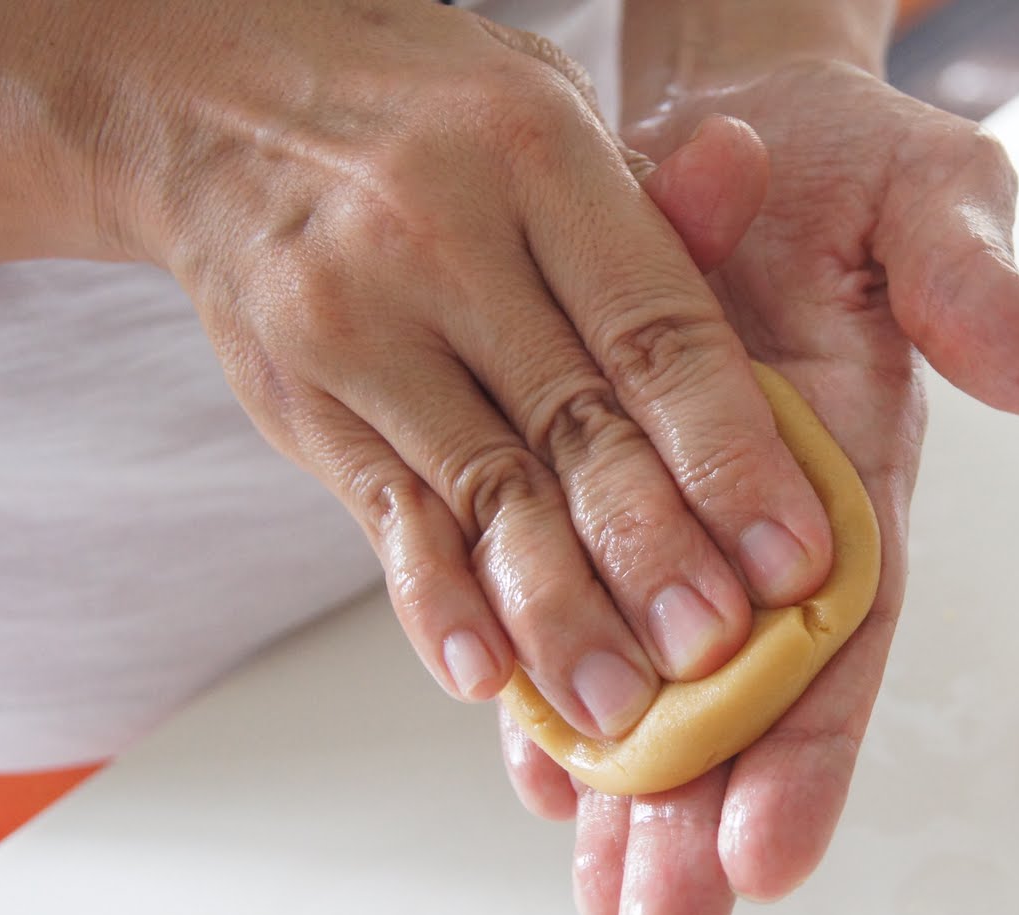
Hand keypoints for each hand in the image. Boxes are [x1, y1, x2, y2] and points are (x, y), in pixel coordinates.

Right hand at [74, 1, 841, 738]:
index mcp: (536, 159)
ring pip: (482, 492)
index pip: (656, 329)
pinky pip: (385, 514)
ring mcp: (360, 329)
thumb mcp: (552, 112)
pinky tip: (485, 676)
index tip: (793, 558)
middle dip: (652, 554)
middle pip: (573, 426)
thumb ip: (655, 190)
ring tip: (617, 709)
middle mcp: (441, 244)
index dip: (731, 455)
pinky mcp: (307, 403)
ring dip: (555, 611)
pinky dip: (438, 600)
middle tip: (713, 653)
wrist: (225, 100)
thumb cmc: (431, 118)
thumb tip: (746, 169)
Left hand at [502, 61, 1018, 914]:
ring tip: (606, 913)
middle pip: (744, 701)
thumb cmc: (847, 169)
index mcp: (853, 479)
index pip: (843, 636)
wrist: (741, 131)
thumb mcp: (930, 202)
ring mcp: (687, 523)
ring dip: (630, 806)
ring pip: (659, 685)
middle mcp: (769, 529)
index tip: (768, 855)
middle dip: (703, 827)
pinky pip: (582, 612)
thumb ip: (979, 292)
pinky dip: (557, 697)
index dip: (811, 748)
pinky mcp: (614, 496)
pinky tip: (539, 780)